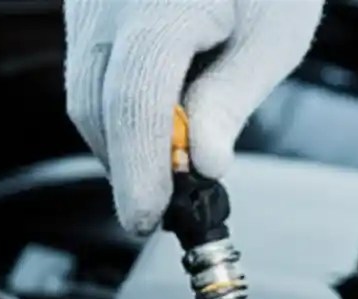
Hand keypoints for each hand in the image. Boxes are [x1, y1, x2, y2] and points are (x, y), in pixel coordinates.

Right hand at [64, 0, 324, 233]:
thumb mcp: (273, 33)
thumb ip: (230, 101)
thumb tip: (202, 165)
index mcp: (161, 3)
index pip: (134, 103)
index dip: (139, 170)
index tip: (148, 217)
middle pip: (96, 106)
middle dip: (128, 161)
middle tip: (167, 196)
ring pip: (84, 93)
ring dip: (120, 137)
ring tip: (170, 148)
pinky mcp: (83, 3)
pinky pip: (87, 68)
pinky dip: (115, 105)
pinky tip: (157, 108)